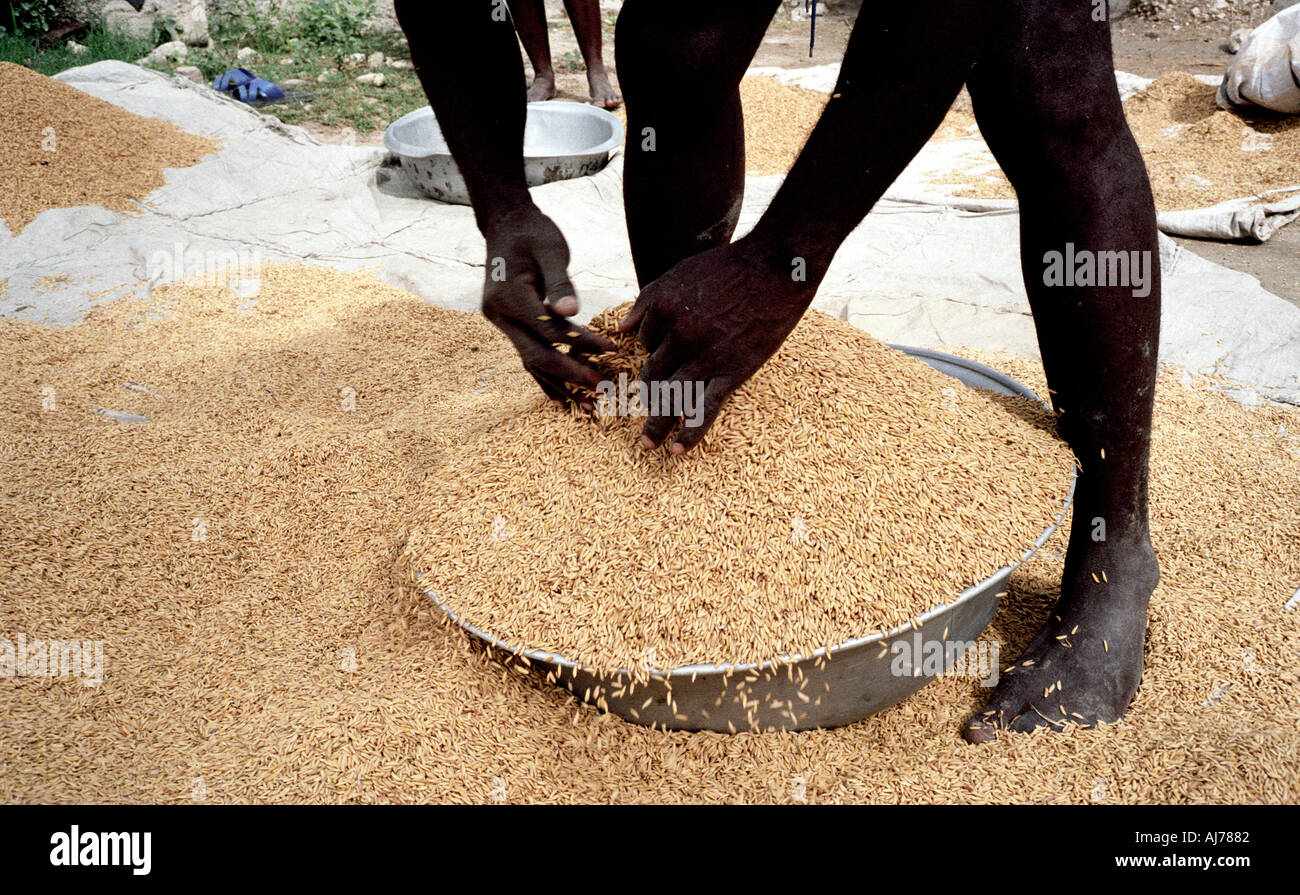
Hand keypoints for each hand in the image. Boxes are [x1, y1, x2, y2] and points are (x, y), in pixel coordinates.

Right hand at [481, 205, 613, 403]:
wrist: (505, 225)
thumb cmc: (532, 233)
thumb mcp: (550, 249)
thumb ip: (560, 282)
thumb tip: (572, 312)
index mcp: (508, 296)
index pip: (548, 329)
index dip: (580, 343)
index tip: (610, 350)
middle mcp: (499, 315)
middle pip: (535, 354)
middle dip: (570, 374)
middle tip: (601, 387)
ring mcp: (500, 323)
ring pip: (530, 362)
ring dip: (559, 385)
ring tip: (587, 404)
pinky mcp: (508, 326)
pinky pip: (528, 356)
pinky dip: (547, 377)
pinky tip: (565, 399)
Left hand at [619, 236, 815, 452]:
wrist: (776, 266)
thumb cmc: (729, 266)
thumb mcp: (679, 274)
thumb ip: (647, 300)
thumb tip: (622, 329)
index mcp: (664, 310)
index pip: (645, 341)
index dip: (653, 348)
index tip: (667, 351)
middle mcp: (679, 337)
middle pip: (652, 373)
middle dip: (648, 390)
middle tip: (647, 404)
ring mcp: (704, 357)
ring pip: (670, 397)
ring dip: (656, 423)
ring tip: (646, 443)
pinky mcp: (731, 372)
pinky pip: (704, 409)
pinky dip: (689, 433)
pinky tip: (676, 450)